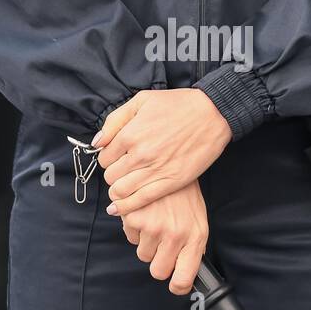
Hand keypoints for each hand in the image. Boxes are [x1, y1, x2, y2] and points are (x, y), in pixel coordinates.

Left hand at [94, 89, 231, 215]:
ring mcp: (155, 170)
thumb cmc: (178, 104)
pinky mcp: (170, 182)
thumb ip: (115, 120)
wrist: (212, 114)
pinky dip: (126, 207)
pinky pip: (140, 200)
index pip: (104, 158)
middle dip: (113, 174)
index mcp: (130, 134)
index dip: (107, 159)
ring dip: (118, 190)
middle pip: (110, 176)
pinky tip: (120, 208)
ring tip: (123, 187)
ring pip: (121, 191)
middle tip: (122, 171)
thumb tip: (97, 142)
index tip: (116, 158)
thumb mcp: (142, 100)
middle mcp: (140, 154)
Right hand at [119, 180, 208, 294]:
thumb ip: (192, 246)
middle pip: (157, 271)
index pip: (183, 279)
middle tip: (161, 244)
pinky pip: (130, 237)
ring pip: (142, 253)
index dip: (177, 286)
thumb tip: (183, 271)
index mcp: (194, 238)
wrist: (171, 162)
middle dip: (157, 260)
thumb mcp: (197, 219)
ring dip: (146, 241)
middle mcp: (175, 236)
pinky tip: (145, 211)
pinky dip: (134, 227)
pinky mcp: (135, 219)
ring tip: (155, 219)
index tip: (174, 283)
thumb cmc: (184, 194)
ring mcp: (154, 228)